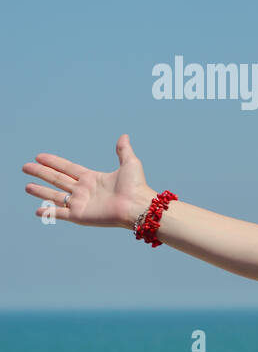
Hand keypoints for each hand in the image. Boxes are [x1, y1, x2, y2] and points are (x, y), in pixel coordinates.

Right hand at [22, 134, 153, 228]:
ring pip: (55, 196)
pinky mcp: (80, 215)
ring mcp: (81, 203)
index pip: (68, 168)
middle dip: (41, 173)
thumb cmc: (136, 186)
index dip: (53, 162)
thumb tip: (124, 136)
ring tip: (27, 186)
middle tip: (25, 167)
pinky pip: (60, 213)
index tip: (39, 156)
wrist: (138, 206)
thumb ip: (123, 150)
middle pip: (57, 179)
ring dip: (40, 191)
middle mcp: (84, 190)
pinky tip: (37, 211)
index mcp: (92, 178)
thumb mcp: (130, 164)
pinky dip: (49, 212)